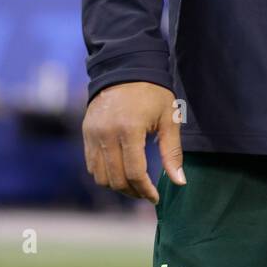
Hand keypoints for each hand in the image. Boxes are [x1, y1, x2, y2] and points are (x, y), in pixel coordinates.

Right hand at [82, 81, 186, 203]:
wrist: (126, 69)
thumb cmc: (153, 93)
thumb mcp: (169, 118)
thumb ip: (172, 152)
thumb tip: (180, 182)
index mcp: (130, 129)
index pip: (134, 172)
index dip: (146, 190)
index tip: (155, 197)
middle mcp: (107, 134)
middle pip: (116, 179)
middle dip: (133, 191)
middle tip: (146, 193)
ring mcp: (93, 134)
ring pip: (100, 176)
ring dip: (117, 186)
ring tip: (133, 185)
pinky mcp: (86, 133)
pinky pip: (91, 164)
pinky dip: (104, 174)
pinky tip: (119, 172)